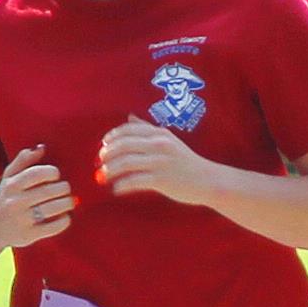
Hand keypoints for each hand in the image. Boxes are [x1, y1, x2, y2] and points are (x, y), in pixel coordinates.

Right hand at [0, 145, 74, 244]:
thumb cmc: (8, 197)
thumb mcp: (9, 177)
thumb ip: (24, 160)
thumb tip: (42, 148)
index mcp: (12, 185)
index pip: (37, 173)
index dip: (52, 172)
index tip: (56, 175)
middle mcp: (15, 202)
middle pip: (49, 191)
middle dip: (64, 188)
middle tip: (65, 189)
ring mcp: (22, 219)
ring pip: (54, 208)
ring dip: (67, 203)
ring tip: (69, 201)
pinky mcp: (29, 235)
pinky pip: (54, 226)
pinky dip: (64, 220)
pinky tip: (64, 216)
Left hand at [94, 117, 218, 205]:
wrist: (208, 180)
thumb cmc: (186, 161)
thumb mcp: (169, 139)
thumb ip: (148, 129)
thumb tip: (130, 117)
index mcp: (159, 133)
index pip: (129, 129)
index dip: (112, 136)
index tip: (104, 144)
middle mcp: (159, 144)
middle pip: (123, 145)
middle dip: (107, 153)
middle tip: (100, 162)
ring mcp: (160, 162)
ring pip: (126, 162)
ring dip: (110, 169)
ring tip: (104, 176)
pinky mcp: (161, 179)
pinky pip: (134, 181)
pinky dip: (122, 185)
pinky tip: (117, 189)